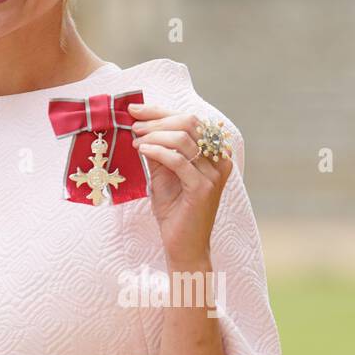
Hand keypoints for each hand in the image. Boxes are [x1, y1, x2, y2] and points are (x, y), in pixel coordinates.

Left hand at [128, 102, 232, 267]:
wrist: (183, 245)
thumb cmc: (174, 210)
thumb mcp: (164, 173)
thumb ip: (158, 150)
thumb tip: (139, 124)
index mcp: (214, 153)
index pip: (190, 120)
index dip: (160, 111)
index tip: (134, 109)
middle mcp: (220, 160)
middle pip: (189, 122)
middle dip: (157, 120)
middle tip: (134, 126)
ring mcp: (214, 174)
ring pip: (183, 138)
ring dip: (155, 134)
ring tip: (136, 140)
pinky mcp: (203, 188)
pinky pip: (178, 160)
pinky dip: (157, 151)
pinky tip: (142, 150)